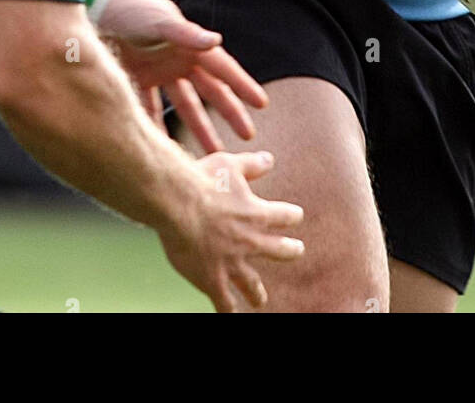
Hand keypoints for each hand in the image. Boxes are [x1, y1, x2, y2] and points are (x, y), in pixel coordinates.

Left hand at [95, 0, 267, 152]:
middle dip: (229, 114)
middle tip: (247, 137)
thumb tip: (217, 41)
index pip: (223, 68)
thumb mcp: (160, 21)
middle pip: (209, 92)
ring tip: (212, 152)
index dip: (242, 86)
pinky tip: (164, 149)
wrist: (95, 8)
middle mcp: (179, 60)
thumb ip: (187, 34)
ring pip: (184, 105)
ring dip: (198, 128)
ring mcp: (159, 71)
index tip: (262, 105)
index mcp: (190, 45)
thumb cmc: (132, 10)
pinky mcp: (137, 78)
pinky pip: (151, 109)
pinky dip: (157, 127)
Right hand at [160, 151, 303, 311]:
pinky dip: (226, 308)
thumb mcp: (231, 164)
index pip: (285, 216)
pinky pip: (223, 299)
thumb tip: (270, 160)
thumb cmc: (203, 180)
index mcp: (257, 214)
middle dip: (289, 251)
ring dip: (257, 293)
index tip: (296, 216)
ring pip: (251, 284)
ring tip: (260, 300)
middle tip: (296, 251)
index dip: (291, 215)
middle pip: (278, 250)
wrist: (178, 204)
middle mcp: (250, 241)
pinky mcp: (212, 278)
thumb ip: (252, 165)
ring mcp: (232, 262)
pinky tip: (228, 313)